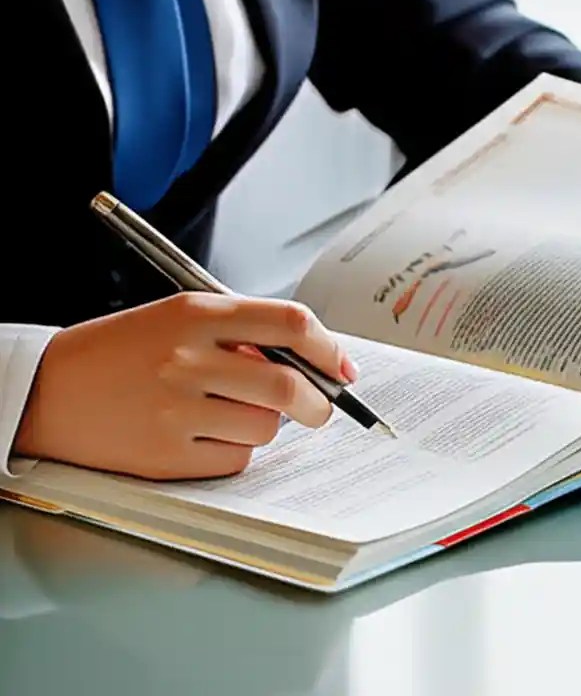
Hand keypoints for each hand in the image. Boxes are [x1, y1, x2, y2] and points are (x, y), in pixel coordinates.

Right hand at [14, 293, 358, 480]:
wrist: (47, 390)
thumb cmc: (121, 352)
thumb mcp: (177, 317)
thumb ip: (243, 331)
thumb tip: (312, 362)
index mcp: (196, 313)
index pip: (290, 323)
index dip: (328, 348)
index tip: (340, 367)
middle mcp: (187, 358)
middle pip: (287, 385)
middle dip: (316, 402)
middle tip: (317, 408)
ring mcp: (176, 409)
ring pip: (266, 427)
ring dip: (267, 425)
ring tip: (232, 413)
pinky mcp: (167, 455)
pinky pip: (236, 459)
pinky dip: (235, 450)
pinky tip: (204, 435)